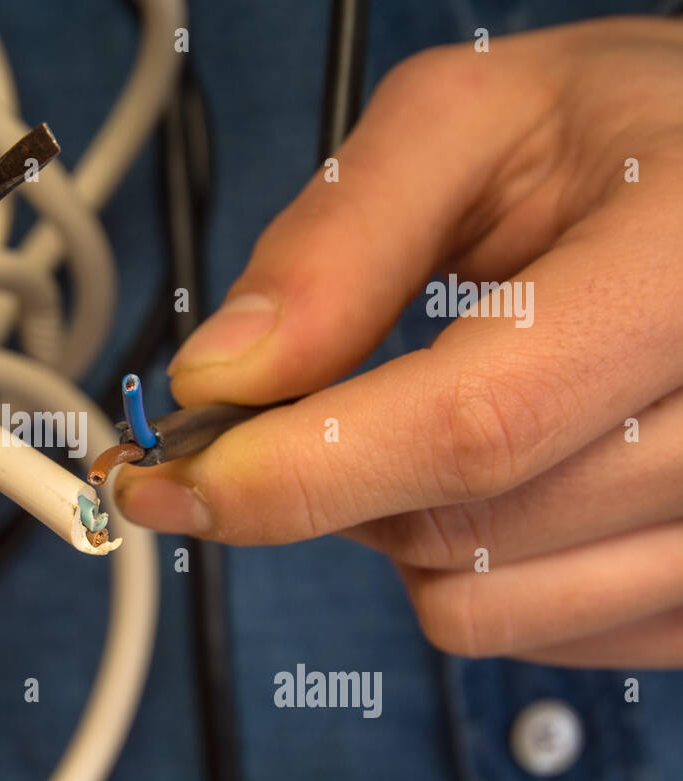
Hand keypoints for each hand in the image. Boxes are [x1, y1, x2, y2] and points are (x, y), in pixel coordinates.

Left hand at [116, 17, 682, 667]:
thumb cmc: (623, 139)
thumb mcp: (472, 125)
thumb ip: (340, 241)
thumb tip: (222, 371)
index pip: (474, 427)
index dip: (298, 468)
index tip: (176, 476)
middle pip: (456, 527)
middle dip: (322, 476)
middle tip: (300, 399)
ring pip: (480, 604)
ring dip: (390, 526)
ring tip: (422, 415)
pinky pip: (532, 636)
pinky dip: (461, 571)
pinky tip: (484, 478)